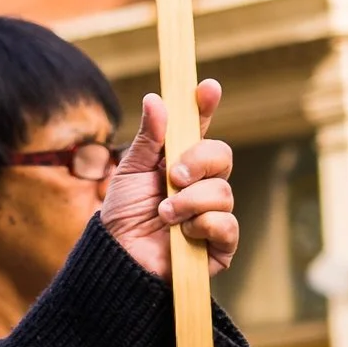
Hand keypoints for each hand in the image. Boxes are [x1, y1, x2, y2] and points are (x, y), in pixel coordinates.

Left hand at [97, 81, 236, 279]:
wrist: (120, 258)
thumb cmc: (124, 214)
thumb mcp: (131, 170)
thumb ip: (149, 138)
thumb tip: (156, 98)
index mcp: (180, 161)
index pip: (200, 128)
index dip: (206, 106)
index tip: (207, 88)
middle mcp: (201, 184)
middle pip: (222, 155)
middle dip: (198, 161)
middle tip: (173, 175)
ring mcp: (213, 212)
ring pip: (222, 191)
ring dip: (189, 202)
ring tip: (164, 215)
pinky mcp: (220, 243)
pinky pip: (227, 224)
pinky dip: (203, 226)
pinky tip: (184, 234)